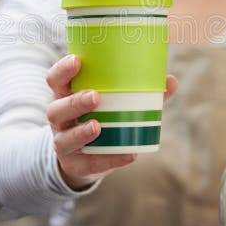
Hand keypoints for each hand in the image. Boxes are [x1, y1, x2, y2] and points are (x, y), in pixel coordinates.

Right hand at [46, 54, 177, 190]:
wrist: (84, 158)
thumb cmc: (100, 118)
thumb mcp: (111, 103)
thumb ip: (141, 91)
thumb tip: (170, 80)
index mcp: (65, 96)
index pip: (55, 80)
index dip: (63, 70)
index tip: (77, 60)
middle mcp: (60, 119)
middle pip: (56, 109)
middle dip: (74, 102)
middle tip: (95, 96)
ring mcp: (63, 143)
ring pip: (65, 138)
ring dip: (81, 132)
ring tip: (98, 126)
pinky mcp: (75, 165)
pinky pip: (89, 163)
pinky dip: (110, 160)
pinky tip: (129, 155)